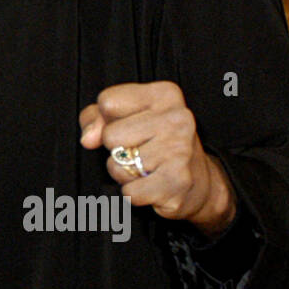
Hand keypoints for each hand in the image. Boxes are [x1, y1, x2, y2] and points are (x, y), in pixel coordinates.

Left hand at [79, 82, 235, 238]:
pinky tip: (152, 185)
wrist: (199, 181)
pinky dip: (134, 193)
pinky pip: (129, 192)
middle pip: (110, 136)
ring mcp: (180, 150)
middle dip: (115, 149)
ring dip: (124, 173)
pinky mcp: (178, 181)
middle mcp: (177, 118)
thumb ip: (96, 118)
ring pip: (117, 165)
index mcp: (165, 95)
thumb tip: (88, 138)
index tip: (129, 126)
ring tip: (147, 168)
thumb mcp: (125, 117)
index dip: (107, 120)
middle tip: (139, 150)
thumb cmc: (154, 143)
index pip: (108, 102)